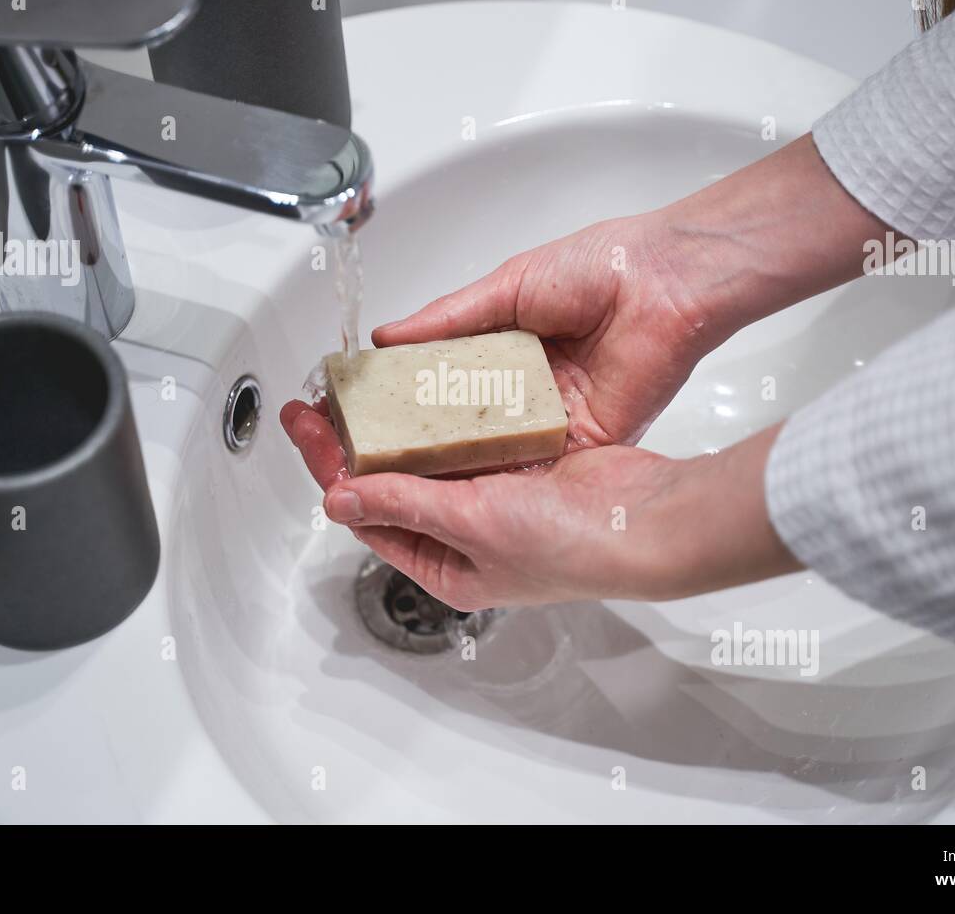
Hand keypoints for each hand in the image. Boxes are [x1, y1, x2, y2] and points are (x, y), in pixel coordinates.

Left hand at [281, 400, 797, 609]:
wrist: (648, 520)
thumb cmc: (572, 547)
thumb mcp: (472, 525)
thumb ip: (405, 503)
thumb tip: (339, 496)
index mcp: (446, 565)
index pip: (369, 515)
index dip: (331, 471)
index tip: (306, 430)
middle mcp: (464, 534)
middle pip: (391, 483)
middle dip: (352, 444)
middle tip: (317, 401)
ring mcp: (493, 497)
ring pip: (426, 457)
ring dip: (394, 426)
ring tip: (359, 389)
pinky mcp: (521, 464)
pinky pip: (467, 437)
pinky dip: (441, 415)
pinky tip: (420, 389)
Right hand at [371, 210, 711, 448]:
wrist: (663, 282)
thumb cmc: (600, 267)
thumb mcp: (505, 287)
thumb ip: (447, 319)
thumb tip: (387, 338)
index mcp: (508, 348)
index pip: (445, 383)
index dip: (405, 397)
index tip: (362, 408)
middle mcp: (527, 389)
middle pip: (462, 424)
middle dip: (416, 439)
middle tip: (365, 450)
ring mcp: (551, 419)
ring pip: (489, 451)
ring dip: (447, 461)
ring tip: (391, 469)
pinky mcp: (577, 442)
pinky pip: (528, 463)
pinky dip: (493, 472)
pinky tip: (449, 480)